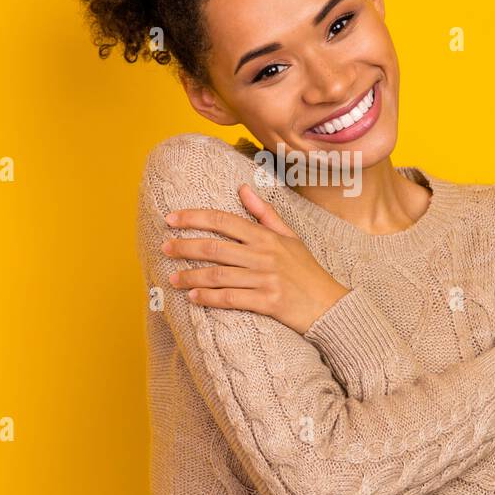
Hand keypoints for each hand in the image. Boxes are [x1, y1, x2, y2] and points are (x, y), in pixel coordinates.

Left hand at [160, 184, 349, 334]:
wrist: (330, 305)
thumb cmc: (307, 270)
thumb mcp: (290, 236)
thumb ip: (264, 213)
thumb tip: (243, 189)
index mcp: (266, 236)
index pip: (224, 220)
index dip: (194, 218)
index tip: (171, 218)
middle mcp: (263, 255)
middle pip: (214, 247)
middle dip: (184, 247)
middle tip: (164, 248)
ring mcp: (265, 278)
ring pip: (218, 274)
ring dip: (191, 277)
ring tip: (173, 279)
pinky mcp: (267, 302)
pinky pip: (230, 298)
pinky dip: (209, 298)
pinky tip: (193, 297)